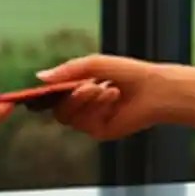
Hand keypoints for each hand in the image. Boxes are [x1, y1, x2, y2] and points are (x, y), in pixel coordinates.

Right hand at [37, 55, 161, 139]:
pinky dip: (97, 108)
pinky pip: (85, 124)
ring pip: (69, 117)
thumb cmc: (128, 73)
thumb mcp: (94, 64)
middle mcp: (83, 107)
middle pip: (58, 110)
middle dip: (70, 97)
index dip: (47, 93)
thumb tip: (40, 76)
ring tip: (106, 89)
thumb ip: (67, 70)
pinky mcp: (101, 131)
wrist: (155, 89)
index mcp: (80, 90)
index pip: (54, 96)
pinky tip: (113, 97)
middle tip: (87, 85)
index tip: (45, 87)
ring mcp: (91, 121)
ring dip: (85, 100)